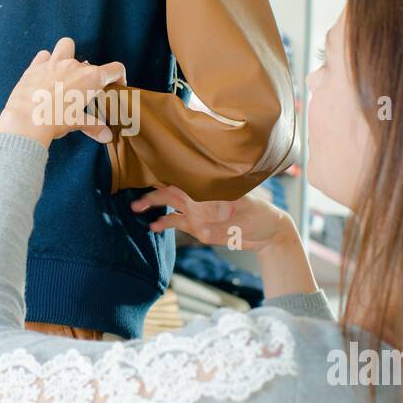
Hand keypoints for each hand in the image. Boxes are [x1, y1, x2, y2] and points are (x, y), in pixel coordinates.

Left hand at [0, 36, 126, 146]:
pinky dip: (46, 62)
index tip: (116, 85)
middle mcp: (75, 66)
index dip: (119, 77)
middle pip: (89, 64)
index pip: (115, 69)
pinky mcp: (35, 66)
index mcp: (91, 78)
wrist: (26, 121)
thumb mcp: (76, 123)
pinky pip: (43, 55)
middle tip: (82, 91)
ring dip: (68, 55)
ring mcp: (54, 63)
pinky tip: (44, 74)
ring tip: (64, 73)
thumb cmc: (54, 121)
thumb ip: (93, 126)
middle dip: (88, 75)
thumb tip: (106, 135)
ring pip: (66, 45)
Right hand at [133, 184, 317, 295]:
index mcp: (209, 187)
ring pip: (169, 204)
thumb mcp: (246, 204)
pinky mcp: (198, 227)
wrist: (268, 235)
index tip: (149, 166)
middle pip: (170, 190)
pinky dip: (163, 223)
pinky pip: (176, 223)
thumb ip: (224, 201)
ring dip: (153, 205)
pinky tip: (151, 227)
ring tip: (135, 208)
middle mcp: (199, 197)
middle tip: (134, 197)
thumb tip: (206, 194)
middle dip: (152, 191)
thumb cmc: (261, 213)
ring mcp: (197, 212)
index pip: (184, 175)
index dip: (167, 170)